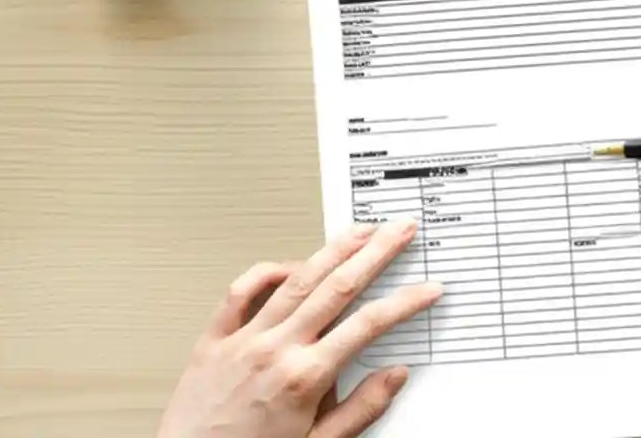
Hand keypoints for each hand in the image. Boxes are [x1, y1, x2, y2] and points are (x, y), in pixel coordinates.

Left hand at [158, 220, 441, 437]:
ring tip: (358, 231)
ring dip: (333, 250)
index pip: (368, 325)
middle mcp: (275, 350)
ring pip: (296, 279)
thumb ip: (360, 410)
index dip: (405, 301)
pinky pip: (240, 292)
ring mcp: (243, 340)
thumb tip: (394, 377)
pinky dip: (266, 272)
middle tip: (399, 230)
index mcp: (305, 378)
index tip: (426, 289)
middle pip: (338, 287)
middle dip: (376, 253)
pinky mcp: (214, 340)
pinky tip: (290, 263)